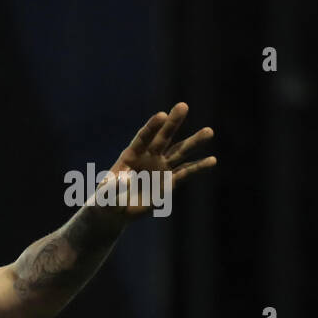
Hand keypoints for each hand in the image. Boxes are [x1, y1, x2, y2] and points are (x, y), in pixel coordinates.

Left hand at [101, 101, 215, 218]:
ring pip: (179, 152)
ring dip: (193, 142)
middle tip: (183, 105)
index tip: (162, 115)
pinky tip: (212, 160)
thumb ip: (112, 187)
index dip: (152, 127)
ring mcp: (160, 168)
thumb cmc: (105, 200)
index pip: (142, 138)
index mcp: (131, 156)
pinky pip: (185, 173)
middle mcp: (148, 157)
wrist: (115, 211)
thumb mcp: (105, 195)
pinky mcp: (169, 182)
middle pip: (162, 138)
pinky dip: (198, 167)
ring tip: (209, 131)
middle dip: (172, 123)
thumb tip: (123, 180)